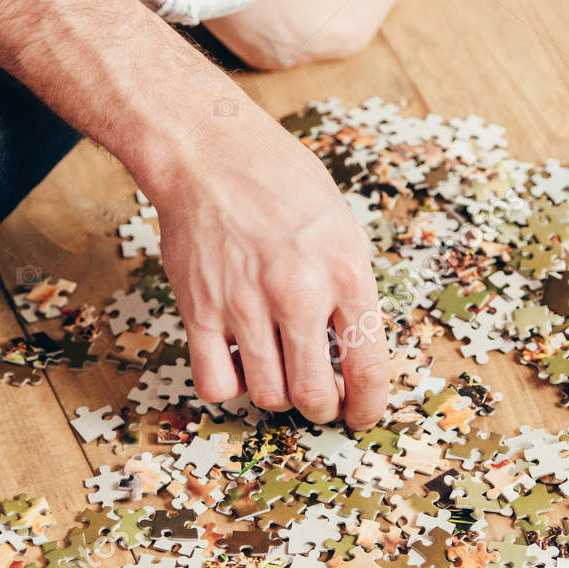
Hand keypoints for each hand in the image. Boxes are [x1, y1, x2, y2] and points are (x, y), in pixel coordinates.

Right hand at [138, 99, 391, 426]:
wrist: (210, 152)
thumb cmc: (280, 182)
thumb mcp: (342, 227)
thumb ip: (350, 289)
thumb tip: (355, 350)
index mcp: (346, 271)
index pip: (368, 366)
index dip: (367, 406)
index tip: (361, 416)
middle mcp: (299, 293)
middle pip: (314, 394)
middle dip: (321, 409)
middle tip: (318, 400)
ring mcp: (246, 304)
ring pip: (268, 395)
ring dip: (277, 396)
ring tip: (277, 372)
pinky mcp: (200, 309)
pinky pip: (216, 383)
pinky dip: (229, 385)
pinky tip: (236, 362)